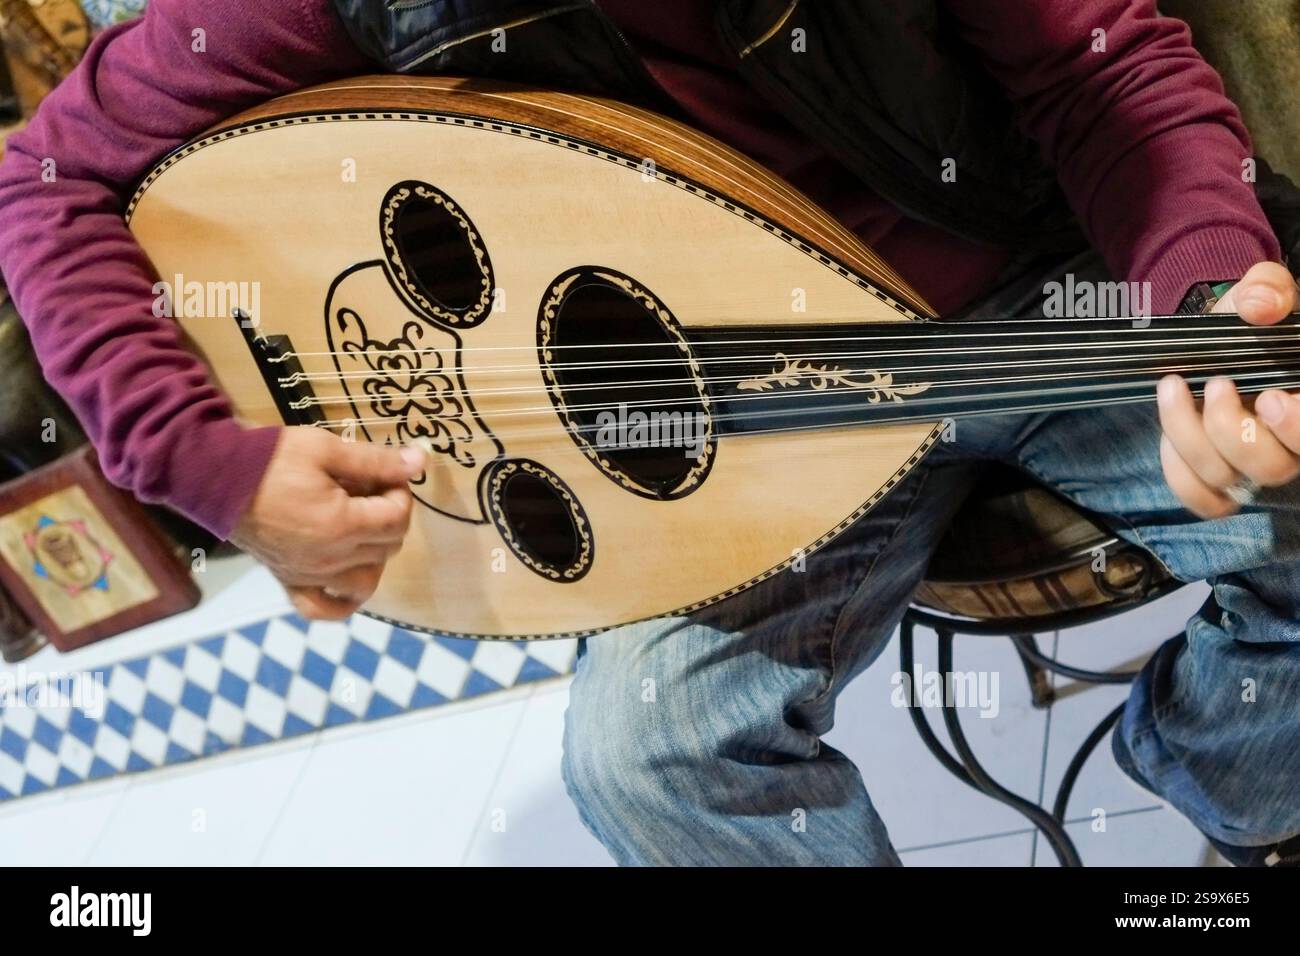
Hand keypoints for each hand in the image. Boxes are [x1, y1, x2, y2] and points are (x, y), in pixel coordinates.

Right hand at [231, 427, 423, 619]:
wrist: (215, 476)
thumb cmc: (270, 458)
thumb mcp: (326, 448)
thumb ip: (376, 461)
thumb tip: (419, 462)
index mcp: (341, 525)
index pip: (397, 519)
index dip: (400, 493)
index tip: (386, 474)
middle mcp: (329, 559)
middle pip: (387, 548)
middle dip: (389, 517)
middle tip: (370, 491)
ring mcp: (309, 575)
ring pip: (366, 582)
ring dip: (375, 557)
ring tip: (361, 528)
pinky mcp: (289, 581)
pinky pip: (323, 609)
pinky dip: (342, 601)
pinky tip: (347, 578)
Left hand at [1158, 261, 1299, 517]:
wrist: (1220, 338)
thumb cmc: (1251, 322)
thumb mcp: (1263, 292)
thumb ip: (1269, 289)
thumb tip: (1260, 305)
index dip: (1296, 427)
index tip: (1269, 397)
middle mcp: (1289, 445)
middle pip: (1270, 467)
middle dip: (1233, 430)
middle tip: (1217, 384)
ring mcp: (1251, 465)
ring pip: (1226, 479)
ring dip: (1192, 437)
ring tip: (1176, 386)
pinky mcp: (1217, 477)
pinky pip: (1201, 498)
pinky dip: (1179, 473)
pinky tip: (1166, 434)